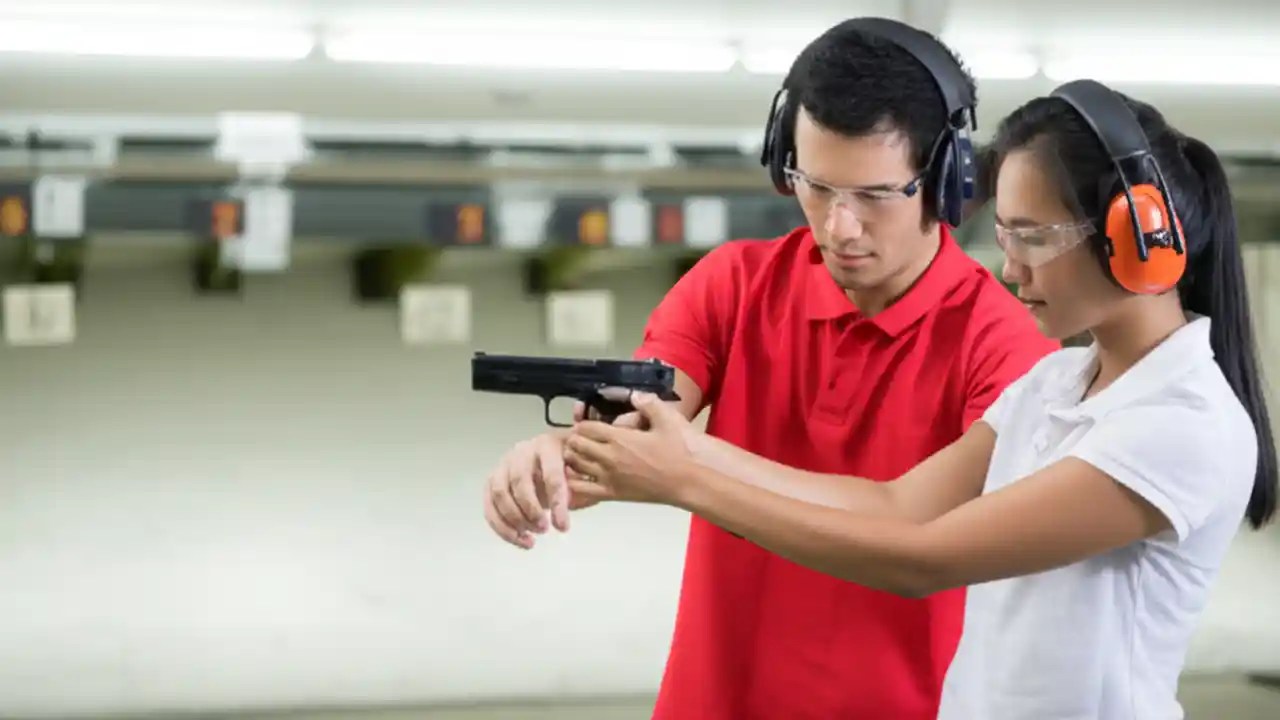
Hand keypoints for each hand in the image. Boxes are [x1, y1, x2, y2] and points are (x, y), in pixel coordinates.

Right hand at [483, 432, 570, 548]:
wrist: (550, 459)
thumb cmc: (567, 467)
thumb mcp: (579, 474)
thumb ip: (576, 492)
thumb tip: (562, 523)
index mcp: (547, 446)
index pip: (551, 474)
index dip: (557, 503)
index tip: (563, 527)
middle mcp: (521, 452)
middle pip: (520, 482)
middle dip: (531, 511)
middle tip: (544, 529)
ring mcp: (503, 466)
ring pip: (500, 494)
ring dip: (514, 520)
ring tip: (532, 538)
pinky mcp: (492, 482)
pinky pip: (489, 506)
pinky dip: (502, 528)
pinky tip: (520, 539)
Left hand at [564, 392, 697, 505]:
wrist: (694, 480)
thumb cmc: (683, 447)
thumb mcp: (667, 417)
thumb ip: (647, 403)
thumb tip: (634, 395)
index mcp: (619, 437)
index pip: (585, 428)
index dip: (582, 424)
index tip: (586, 424)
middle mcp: (609, 458)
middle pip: (576, 446)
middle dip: (574, 440)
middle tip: (582, 439)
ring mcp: (609, 479)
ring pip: (575, 467)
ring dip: (572, 459)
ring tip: (579, 455)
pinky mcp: (614, 495)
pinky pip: (582, 491)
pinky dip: (574, 483)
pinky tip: (579, 477)